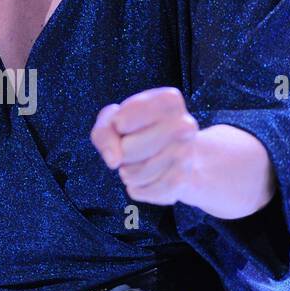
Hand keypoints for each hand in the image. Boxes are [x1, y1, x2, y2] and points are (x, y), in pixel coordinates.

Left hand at [90, 87, 199, 205]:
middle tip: (137, 146)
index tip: (128, 124)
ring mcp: (185, 154)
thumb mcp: (115, 121)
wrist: (180, 156)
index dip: (116, 126)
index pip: (121, 121)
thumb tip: (113, 160)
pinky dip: (137, 187)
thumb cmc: (143, 132)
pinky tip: (149, 177)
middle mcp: (184, 125)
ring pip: (132, 173)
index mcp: (168, 100)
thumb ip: (104, 132)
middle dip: (123, 152)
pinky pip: (140, 190)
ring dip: (129, 172)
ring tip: (143, 161)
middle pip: (126, 150)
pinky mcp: (181, 182)